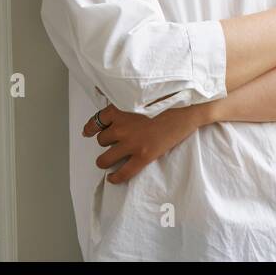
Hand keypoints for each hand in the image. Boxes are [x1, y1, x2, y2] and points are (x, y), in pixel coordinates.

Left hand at [81, 102, 206, 183]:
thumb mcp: (141, 96)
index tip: (88, 132)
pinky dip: (115, 177)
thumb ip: (126, 103)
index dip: (91, 128)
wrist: (187, 109)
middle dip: (106, 142)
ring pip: (105, 158)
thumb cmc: (168, 99)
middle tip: (113, 143)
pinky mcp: (143, 156)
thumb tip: (113, 110)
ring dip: (105, 160)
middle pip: (101, 140)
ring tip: (107, 162)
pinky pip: (122, 172)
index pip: (97, 121)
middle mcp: (121, 126)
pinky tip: (113, 178)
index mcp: (120, 109)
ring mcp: (131, 142)